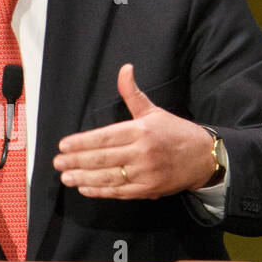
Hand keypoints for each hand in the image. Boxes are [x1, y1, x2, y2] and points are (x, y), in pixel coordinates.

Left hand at [53, 64, 215, 198]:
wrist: (203, 157)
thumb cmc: (176, 133)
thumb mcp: (154, 111)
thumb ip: (133, 94)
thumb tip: (124, 69)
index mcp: (141, 130)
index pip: (105, 137)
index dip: (82, 142)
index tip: (63, 146)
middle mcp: (142, 152)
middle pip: (103, 158)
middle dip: (77, 161)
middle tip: (58, 163)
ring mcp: (145, 173)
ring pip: (108, 177)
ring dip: (84, 178)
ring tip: (66, 177)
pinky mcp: (148, 189)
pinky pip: (119, 191)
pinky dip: (100, 190)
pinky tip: (85, 187)